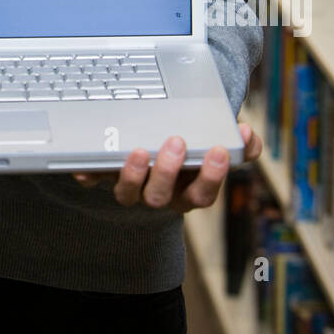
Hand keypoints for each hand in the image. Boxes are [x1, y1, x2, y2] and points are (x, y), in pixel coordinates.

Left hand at [71, 121, 262, 213]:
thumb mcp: (218, 144)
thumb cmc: (193, 147)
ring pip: (129, 195)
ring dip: (133, 174)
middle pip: (162, 198)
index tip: (219, 150)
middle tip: (176, 141)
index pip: (203, 193)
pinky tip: (85, 167)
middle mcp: (160, 195)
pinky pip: (93, 181)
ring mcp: (132, 189)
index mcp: (189, 190)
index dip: (212, 176)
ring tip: (139, 150)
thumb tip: (247, 135)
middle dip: (169, 171)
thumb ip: (240, 144)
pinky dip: (87, 175)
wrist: (161, 145)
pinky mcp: (106, 178)